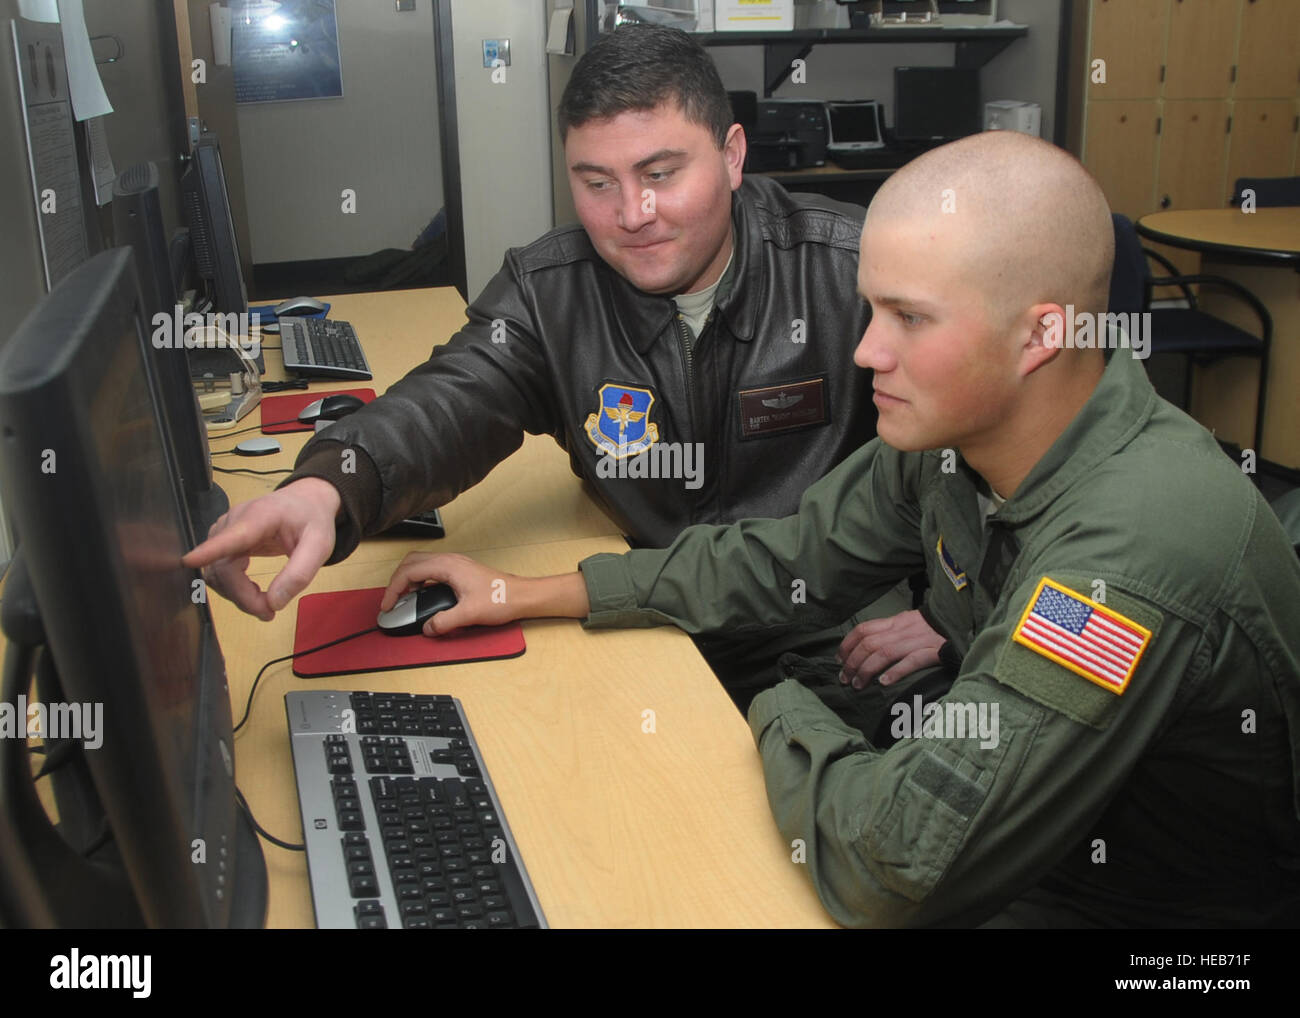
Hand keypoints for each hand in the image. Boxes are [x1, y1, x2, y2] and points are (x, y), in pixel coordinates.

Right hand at [181, 477, 340, 620]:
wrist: (305, 502)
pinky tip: (254, 591)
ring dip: (237, 595)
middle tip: (269, 612)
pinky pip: (218, 570)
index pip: (231, 536)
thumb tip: (274, 603)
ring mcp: (224, 531)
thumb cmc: (312, 520)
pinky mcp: (223, 541)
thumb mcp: (320, 546)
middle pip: (222, 567)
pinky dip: (234, 587)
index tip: (189, 561)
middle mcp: (234, 522)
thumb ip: (300, 573)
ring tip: (266, 603)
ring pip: (216, 572)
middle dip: (243, 596)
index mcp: (260, 517)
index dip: (209, 551)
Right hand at [380, 552, 522, 634]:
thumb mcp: (469, 614)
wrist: (521, 596)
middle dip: (396, 581)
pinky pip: (431, 570)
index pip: (409, 571)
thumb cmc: (501, 598)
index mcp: (448, 566)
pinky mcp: (460, 571)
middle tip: (391, 600)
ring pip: (421, 564)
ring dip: (408, 579)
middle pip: (411, 562)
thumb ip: (444, 622)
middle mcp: (450, 561)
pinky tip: (422, 596)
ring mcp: (455, 564)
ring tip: (403, 599)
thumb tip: (427, 628)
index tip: (388, 605)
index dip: (393, 589)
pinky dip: (420, 580)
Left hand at [837, 609, 943, 688]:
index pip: (864, 629)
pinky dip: (895, 672)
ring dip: (867, 670)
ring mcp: (918, 640)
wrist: (963, 623)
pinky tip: (884, 683)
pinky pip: (912, 661)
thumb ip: (889, 633)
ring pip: (885, 652)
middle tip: (845, 679)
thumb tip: (866, 649)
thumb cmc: (933, 628)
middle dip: (852, 662)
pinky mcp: (934, 651)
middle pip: (869, 643)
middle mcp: (903, 630)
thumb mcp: (908, 623)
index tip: (839, 660)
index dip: (847, 645)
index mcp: (896, 622)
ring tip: (858, 685)